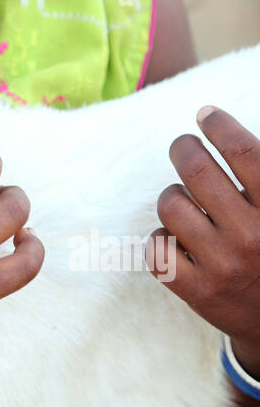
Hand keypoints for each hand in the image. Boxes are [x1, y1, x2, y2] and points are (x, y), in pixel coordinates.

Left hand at [144, 106, 259, 376]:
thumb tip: (224, 130)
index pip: (242, 151)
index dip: (219, 125)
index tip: (206, 114)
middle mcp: (251, 235)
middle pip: (196, 168)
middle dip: (183, 147)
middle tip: (183, 146)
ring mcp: (221, 265)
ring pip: (170, 203)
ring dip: (174, 195)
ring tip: (187, 202)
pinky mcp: (197, 291)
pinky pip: (155, 246)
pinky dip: (160, 237)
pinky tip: (177, 239)